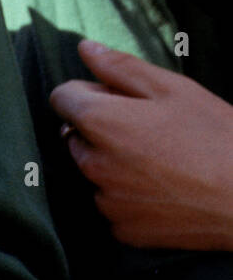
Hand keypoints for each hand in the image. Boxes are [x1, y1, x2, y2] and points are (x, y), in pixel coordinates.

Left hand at [49, 41, 232, 250]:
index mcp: (99, 122)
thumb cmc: (217, 138)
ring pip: (94, 171)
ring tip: (163, 161)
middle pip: (76, 135)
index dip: (90, 92)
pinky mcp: (124, 231)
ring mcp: (107, 201)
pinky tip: (164, 189)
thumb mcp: (174, 89)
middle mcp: (93, 164)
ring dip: (114, 163)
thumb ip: (120, 67)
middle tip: (150, 130)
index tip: (120, 99)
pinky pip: (113, 204)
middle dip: (101, 129)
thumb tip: (85, 48)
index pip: (62, 97)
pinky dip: (129, 196)